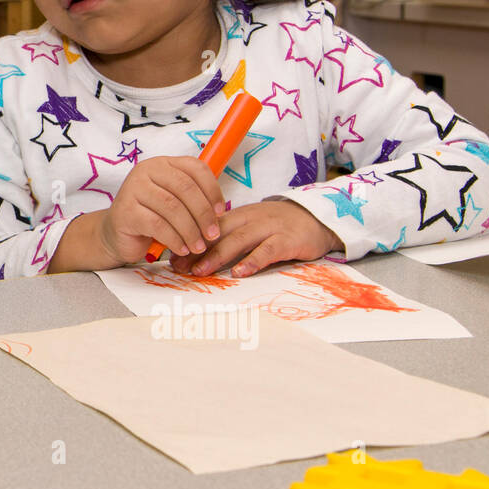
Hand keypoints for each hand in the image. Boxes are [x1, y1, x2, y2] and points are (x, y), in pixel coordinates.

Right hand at [96, 156, 225, 265]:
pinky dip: (175, 240)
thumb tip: (220, 210)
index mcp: (162, 163)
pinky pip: (158, 225)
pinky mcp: (126, 211)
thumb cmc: (151, 218)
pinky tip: (182, 249)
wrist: (116, 234)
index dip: (213, 190)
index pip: (195, 168)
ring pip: (173, 208)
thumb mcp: (174, 202)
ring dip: (191, 231)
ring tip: (199, 246)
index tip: (221, 213)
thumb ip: (193, 198)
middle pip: (185, 188)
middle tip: (212, 235)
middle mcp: (146, 171)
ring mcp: (133, 189)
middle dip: (204, 214)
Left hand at [169, 200, 343, 277]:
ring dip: (218, 256)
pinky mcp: (288, 239)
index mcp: (238, 215)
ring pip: (239, 240)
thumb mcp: (250, 226)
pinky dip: (253, 261)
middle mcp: (250, 219)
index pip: (208, 227)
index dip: (188, 241)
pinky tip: (240, 272)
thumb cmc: (278, 226)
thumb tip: (194, 256)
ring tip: (200, 271)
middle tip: (179, 267)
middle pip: (218, 232)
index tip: (171, 258)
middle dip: (196, 250)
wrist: (317, 217)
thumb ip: (227, 238)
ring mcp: (269, 228)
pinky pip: (268, 250)